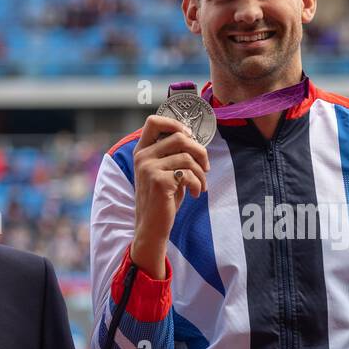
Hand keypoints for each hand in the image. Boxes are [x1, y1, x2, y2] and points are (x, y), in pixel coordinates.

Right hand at [130, 115, 209, 277]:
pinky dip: (198, 184)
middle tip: (206, 166)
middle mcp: (143, 157)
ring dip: (202, 173)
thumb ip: (172, 155)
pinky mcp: (159, 181)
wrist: (151, 227)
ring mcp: (149, 168)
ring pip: (188, 157)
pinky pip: (189, 174)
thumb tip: (193, 139)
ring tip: (201, 185)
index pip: (154, 121)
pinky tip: (196, 193)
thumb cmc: (162, 200)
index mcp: (142, 151)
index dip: (176, 124)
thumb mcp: (163, 172)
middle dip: (200, 151)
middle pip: (180, 137)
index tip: (190, 137)